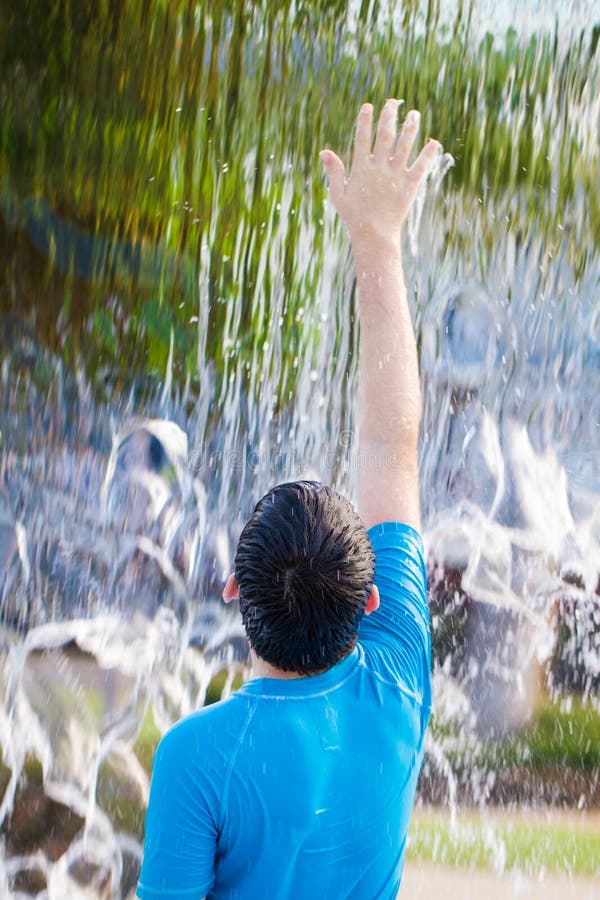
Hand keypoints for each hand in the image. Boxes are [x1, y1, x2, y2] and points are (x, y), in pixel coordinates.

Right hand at [319, 99, 440, 250]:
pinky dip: (428, 154)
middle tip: (392, 102)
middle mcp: (379, 167)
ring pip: (405, 145)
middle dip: (388, 116)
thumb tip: (324, 151)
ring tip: (415, 114)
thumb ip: (334, 171)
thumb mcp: (339, 194)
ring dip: (410, 127)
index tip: (368, 106)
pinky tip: (434, 143)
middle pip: (385, 135)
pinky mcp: (409, 185)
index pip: (362, 137)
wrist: (374, 235)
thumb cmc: (354, 217)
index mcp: (361, 168)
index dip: (365, 120)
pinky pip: (421, 166)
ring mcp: (395, 175)